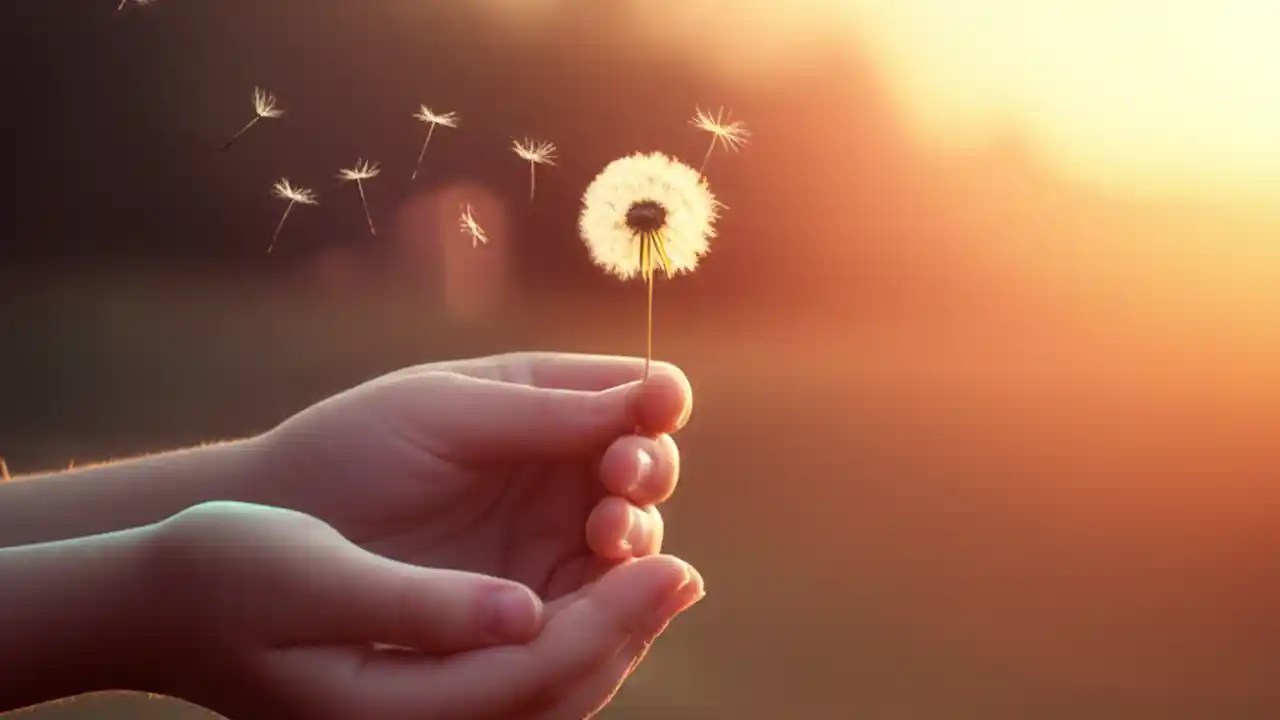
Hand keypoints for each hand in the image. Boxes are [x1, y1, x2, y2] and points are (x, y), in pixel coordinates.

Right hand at [146, 501, 704, 719]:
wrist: (165, 605)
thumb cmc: (229, 574)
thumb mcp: (317, 577)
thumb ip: (422, 605)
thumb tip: (523, 613)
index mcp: (396, 708)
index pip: (539, 669)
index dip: (616, 617)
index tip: (673, 562)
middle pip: (558, 693)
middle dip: (628, 632)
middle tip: (684, 572)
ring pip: (547, 697)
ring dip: (608, 640)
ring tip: (655, 582)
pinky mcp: (419, 702)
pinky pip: (519, 687)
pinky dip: (568, 644)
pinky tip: (590, 599)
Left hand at [254, 352, 692, 600]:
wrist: (276, 535)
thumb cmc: (351, 451)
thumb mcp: (443, 413)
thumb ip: (545, 410)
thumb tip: (660, 394)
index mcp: (543, 406)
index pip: (631, 400)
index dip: (655, 403)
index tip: (659, 409)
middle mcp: (558, 473)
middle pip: (644, 472)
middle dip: (646, 472)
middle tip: (622, 478)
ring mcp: (551, 543)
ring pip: (632, 544)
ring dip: (636, 536)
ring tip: (607, 534)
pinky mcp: (536, 611)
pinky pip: (598, 607)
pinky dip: (616, 602)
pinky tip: (611, 593)